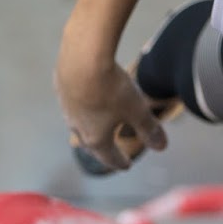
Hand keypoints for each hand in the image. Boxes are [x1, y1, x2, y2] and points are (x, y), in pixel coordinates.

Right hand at [54, 57, 167, 172]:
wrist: (82, 57)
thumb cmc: (111, 87)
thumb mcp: (137, 109)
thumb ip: (149, 128)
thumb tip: (162, 147)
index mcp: (96, 137)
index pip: (109, 156)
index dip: (120, 161)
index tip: (126, 166)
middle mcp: (77, 126)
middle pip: (89, 144)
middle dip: (100, 149)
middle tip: (107, 152)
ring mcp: (66, 107)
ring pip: (76, 123)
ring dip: (87, 127)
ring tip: (94, 126)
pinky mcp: (60, 87)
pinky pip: (70, 102)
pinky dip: (79, 105)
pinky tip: (83, 98)